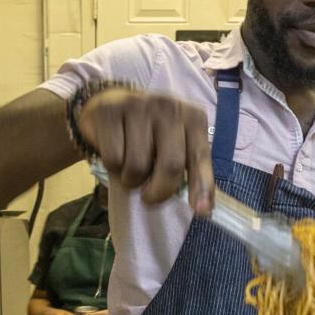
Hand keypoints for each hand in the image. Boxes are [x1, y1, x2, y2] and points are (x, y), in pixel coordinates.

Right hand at [78, 87, 214, 214]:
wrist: (110, 103)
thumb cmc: (149, 133)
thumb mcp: (176, 144)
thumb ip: (191, 170)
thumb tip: (205, 208)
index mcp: (193, 117)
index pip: (200, 157)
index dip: (202, 186)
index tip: (202, 211)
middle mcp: (169, 108)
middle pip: (170, 165)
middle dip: (159, 191)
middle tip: (150, 197)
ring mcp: (138, 106)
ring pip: (137, 166)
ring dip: (131, 179)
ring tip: (130, 168)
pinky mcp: (109, 113)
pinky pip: (113, 159)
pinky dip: (113, 167)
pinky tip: (116, 153)